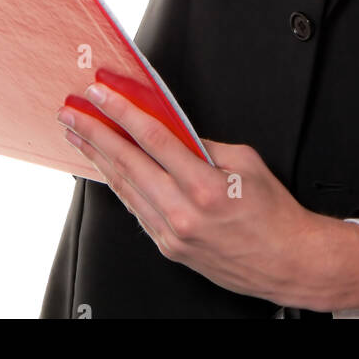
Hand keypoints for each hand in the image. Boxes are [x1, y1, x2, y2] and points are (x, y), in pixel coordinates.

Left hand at [56, 84, 358, 311]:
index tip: (101, 96)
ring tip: (80, 137)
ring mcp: (172, 233)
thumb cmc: (272, 213)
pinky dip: (119, 186)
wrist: (285, 262)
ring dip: (98, 160)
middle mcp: (183, 212)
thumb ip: (205, 145)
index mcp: (204, 186)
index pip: (152, 139)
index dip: (122, 113)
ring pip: (125, 189)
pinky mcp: (169, 246)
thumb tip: (174, 131)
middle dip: (95, 134)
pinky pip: (136, 210)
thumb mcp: (246, 162)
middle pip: (128, 164)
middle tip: (73, 114)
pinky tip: (107, 170)